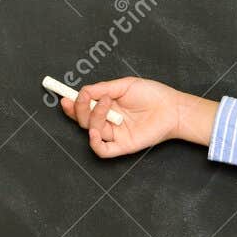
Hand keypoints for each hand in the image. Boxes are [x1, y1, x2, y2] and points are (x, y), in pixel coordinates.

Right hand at [58, 77, 183, 157]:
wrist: (172, 108)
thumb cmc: (152, 95)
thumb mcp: (124, 85)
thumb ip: (102, 88)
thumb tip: (82, 91)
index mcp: (106, 106)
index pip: (83, 108)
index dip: (72, 104)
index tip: (64, 97)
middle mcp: (108, 121)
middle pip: (83, 120)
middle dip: (79, 108)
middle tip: (83, 98)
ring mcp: (115, 134)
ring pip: (91, 130)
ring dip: (93, 116)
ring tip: (106, 102)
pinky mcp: (123, 146)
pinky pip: (103, 151)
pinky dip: (95, 143)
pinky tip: (96, 132)